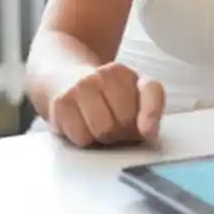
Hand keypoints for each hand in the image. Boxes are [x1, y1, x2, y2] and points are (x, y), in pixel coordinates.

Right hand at [47, 63, 164, 147]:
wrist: (65, 78)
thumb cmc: (105, 98)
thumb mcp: (133, 97)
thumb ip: (149, 112)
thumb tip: (148, 132)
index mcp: (130, 75)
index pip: (151, 91)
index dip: (151, 114)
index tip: (148, 132)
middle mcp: (108, 74)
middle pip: (126, 120)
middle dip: (123, 132)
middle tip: (115, 127)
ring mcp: (83, 85)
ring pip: (103, 130)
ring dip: (102, 138)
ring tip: (98, 127)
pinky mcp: (62, 102)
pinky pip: (81, 137)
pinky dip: (83, 139)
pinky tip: (81, 126)